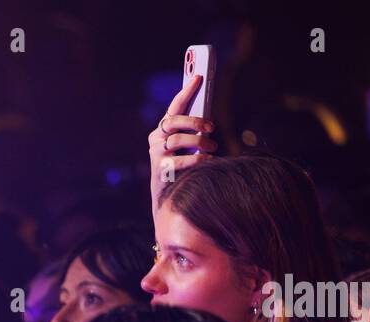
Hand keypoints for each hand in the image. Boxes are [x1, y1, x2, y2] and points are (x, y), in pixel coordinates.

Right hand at [148, 72, 216, 214]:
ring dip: (199, 142)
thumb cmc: (184, 166)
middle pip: (173, 122)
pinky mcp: (160, 169)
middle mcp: (156, 139)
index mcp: (163, 129)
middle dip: (195, 121)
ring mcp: (156, 154)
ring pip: (177, 139)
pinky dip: (197, 159)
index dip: (186, 91)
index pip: (174, 107)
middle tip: (212, 127)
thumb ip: (194, 130)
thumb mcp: (189, 145)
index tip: (199, 77)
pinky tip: (208, 160)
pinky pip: (180, 160)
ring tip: (213, 147)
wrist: (170, 197)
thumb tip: (210, 117)